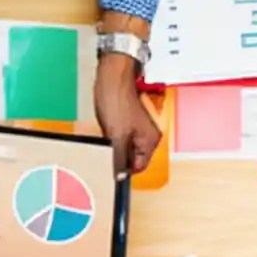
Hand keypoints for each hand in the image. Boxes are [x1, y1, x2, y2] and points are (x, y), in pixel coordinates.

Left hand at [94, 55, 158, 175]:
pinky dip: (111, 137)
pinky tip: (105, 129)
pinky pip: (119, 138)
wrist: (111, 78)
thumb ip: (120, 159)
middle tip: (106, 150)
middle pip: (132, 158)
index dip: (124, 169)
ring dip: (113, 146)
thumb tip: (121, 177)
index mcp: (150, 141)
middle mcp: (147, 136)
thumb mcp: (117, 137)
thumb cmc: (117, 102)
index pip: (139, 167)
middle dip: (118, 157)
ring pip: (124, 148)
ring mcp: (137, 129)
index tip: (111, 169)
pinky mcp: (127, 122)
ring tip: (106, 136)